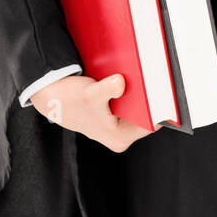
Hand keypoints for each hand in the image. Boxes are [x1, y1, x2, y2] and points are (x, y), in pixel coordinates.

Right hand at [29, 73, 157, 151]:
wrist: (51, 97)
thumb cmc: (69, 101)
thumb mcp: (90, 94)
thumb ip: (108, 89)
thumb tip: (120, 83)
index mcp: (120, 138)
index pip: (152, 124)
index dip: (159, 107)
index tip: (165, 91)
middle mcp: (121, 136)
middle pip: (146, 115)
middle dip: (149, 98)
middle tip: (153, 80)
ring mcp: (117, 127)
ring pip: (138, 109)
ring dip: (140, 94)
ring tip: (140, 78)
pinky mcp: (114, 117)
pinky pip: (130, 105)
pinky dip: (130, 93)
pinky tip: (128, 80)